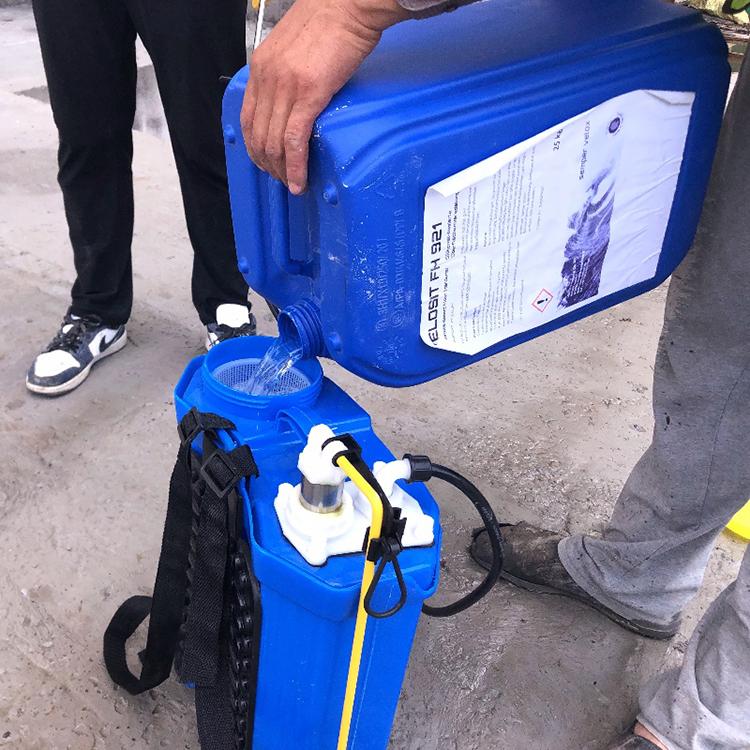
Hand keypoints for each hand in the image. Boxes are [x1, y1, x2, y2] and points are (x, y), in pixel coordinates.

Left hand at [241, 0, 411, 193]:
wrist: (349, 5)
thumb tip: (292, 99)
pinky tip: (300, 180)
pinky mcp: (308, 95)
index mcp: (261, 67)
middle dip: (268, 165)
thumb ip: (286, 73)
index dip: (255, 147)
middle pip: (258, 136)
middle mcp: (267, 78)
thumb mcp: (294, 48)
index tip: (266, 162)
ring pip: (274, 143)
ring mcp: (286, 87)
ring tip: (293, 185)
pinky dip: (296, 166)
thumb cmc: (330, 21)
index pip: (248, 118)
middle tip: (281, 180)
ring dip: (282, 171)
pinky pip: (294, 141)